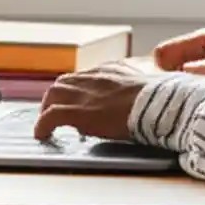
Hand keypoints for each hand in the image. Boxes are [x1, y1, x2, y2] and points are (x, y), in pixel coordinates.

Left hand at [32, 61, 148, 141]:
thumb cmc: (162, 98)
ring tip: (47, 123)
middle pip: (65, 82)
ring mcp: (85, 94)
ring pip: (53, 94)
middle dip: (59, 97)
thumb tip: (155, 94)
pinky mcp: (78, 113)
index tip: (83, 101)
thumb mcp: (153, 84)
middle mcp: (95, 77)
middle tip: (59, 112)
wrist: (159, 105)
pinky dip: (43, 125)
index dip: (81, 89)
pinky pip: (50, 116)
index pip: (88, 75)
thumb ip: (144, 86)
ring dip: (48, 108)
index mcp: (113, 70)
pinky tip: (42, 134)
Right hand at [153, 27, 204, 97]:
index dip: (161, 69)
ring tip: (188, 103)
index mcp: (201, 39)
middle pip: (165, 66)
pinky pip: (183, 87)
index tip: (165, 87)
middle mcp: (196, 50)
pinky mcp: (201, 80)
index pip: (164, 52)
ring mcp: (198, 65)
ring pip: (173, 78)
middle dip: (169, 81)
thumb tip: (181, 71)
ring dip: (178, 90)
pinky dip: (185, 95)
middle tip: (176, 99)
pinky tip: (193, 105)